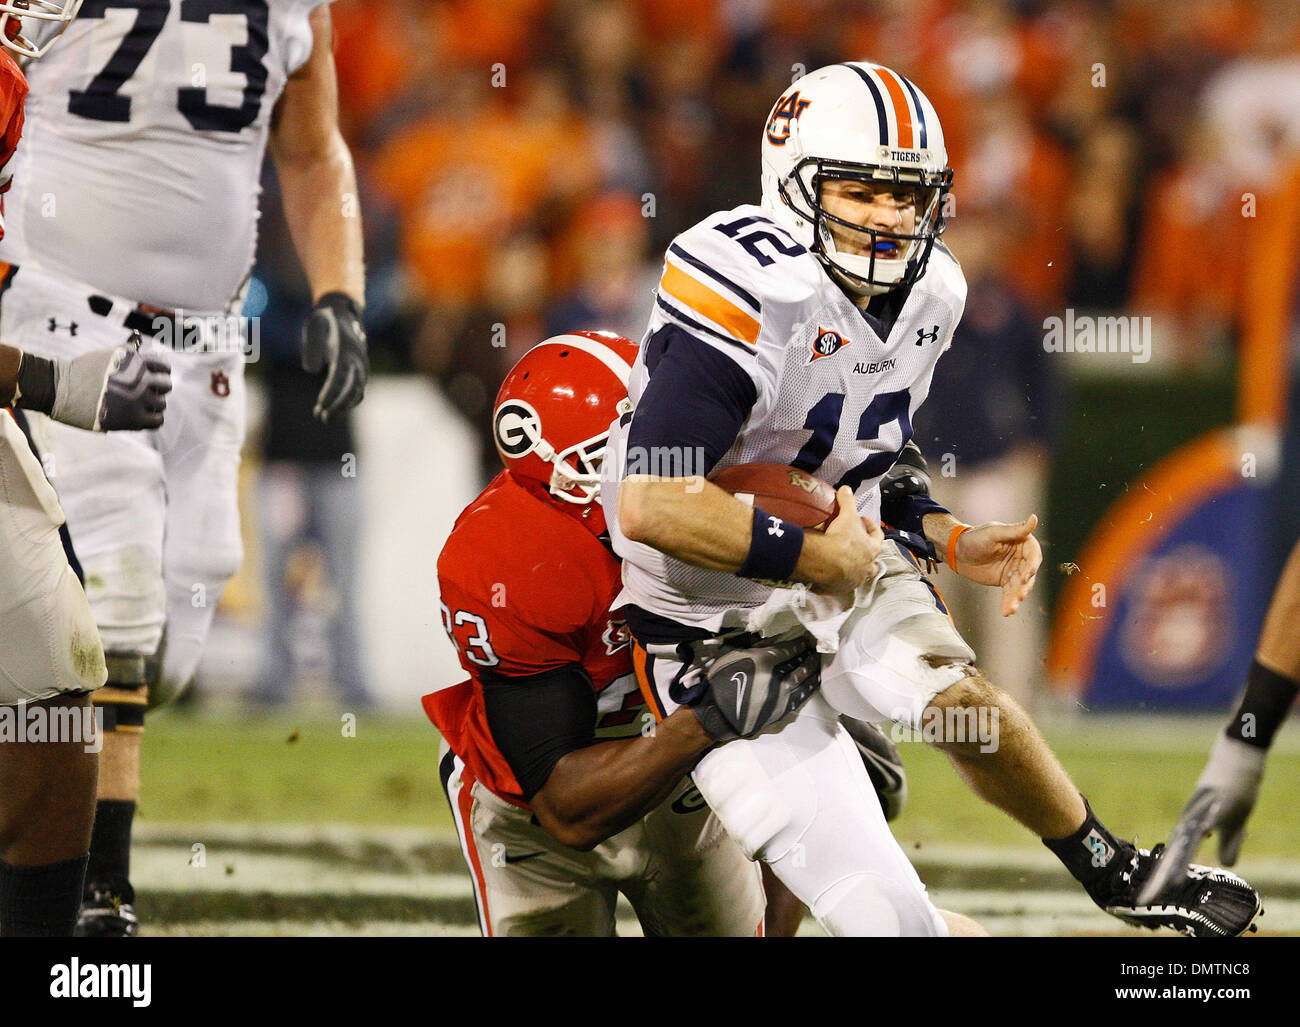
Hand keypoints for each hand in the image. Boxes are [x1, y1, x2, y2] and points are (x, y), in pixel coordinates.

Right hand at [52, 334, 171, 431]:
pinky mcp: (133, 418)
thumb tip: (138, 335)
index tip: (154, 376)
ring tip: (138, 405)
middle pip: (166, 385)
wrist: (60, 390)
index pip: (164, 365)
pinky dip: (152, 418)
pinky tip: (140, 416)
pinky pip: (157, 420)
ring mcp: (139, 399)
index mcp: (136, 361)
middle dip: (158, 388)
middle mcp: (141, 378)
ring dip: (152, 405)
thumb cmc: (82, 371)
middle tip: (146, 392)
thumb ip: (127, 349)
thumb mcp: (107, 354)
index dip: (160, 371)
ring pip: (161, 403)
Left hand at [302, 292, 367, 421]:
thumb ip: (312, 346)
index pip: (340, 375)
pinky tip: (331, 409)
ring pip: (356, 393)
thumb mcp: (313, 325)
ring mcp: (361, 366)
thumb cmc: (325, 320)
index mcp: (345, 348)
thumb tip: (311, 371)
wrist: (344, 314)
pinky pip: (357, 392)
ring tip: (322, 417)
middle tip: (322, 418)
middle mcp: (357, 359)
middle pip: (353, 388)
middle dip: (338, 405)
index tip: (320, 405)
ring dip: (341, 407)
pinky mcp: (359, 372)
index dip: (332, 392)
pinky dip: (346, 403)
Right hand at [688, 634, 821, 741]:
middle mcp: (776, 677)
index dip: (798, 644)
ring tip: (817, 663)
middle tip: (815, 649)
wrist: (717, 713)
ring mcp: (781, 695)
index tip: (805, 640)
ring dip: (812, 669)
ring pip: (803, 679)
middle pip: (799, 663)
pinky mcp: (782, 709)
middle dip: (808, 655)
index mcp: (763, 661)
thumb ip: (753, 648)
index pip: (788, 649)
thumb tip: (768, 642)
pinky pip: (801, 696)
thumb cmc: (720, 681)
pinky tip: (815, 681)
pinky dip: (809, 687)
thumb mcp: (732, 656)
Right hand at [812, 486, 881, 594]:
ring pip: (859, 575)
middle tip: (857, 546)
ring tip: (843, 563)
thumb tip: (846, 488)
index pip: (878, 537)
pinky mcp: (841, 588)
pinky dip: (837, 580)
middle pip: (872, 562)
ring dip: (854, 569)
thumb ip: (847, 501)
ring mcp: (855, 579)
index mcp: (871, 549)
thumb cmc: (841, 540)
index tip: (863, 520)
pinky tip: (830, 575)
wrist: (826, 563)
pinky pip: (840, 584)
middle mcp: (867, 567)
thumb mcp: (846, 517)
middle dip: (867, 555)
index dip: (872, 527)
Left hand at [953, 514, 1041, 615]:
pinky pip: (1010, 593)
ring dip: (1016, 597)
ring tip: (1010, 608)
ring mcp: (1014, 570)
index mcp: (1022, 542)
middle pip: (1029, 574)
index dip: (1032, 565)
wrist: (957, 551)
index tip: (1026, 575)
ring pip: (1020, 586)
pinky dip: (1009, 602)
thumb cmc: (975, 537)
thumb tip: (1034, 518)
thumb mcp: (994, 533)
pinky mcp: (1005, 581)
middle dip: (1024, 586)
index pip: (1033, 555)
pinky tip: (1007, 612)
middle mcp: (1021, 557)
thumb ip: (1015, 530)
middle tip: (1019, 596)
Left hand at [1136, 735, 1265, 904]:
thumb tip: (1224, 862)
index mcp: (1192, 827)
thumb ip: (1227, 842)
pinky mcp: (1218, 800)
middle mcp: (1192, 820)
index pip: (1175, 857)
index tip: (1149, 896)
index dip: (1163, 877)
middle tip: (1146, 898)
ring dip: (1180, 858)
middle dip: (1162, 876)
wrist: (1236, 757)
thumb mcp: (1234, 823)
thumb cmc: (1232, 789)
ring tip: (1170, 880)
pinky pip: (1211, 817)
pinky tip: (1202, 836)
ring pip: (1188, 838)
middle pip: (1175, 852)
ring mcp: (1203, 810)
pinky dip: (1206, 828)